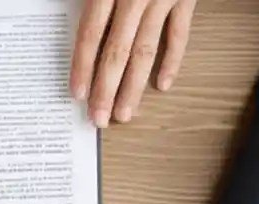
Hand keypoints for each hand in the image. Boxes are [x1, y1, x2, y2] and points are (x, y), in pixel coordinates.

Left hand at [72, 0, 196, 126]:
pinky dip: (172, 60)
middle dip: (107, 89)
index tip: (79, 95)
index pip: (91, 34)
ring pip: (146, 50)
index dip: (82, 66)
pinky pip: (179, 34)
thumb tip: (80, 31)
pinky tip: (163, 85)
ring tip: (125, 113)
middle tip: (100, 118)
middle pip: (117, 51)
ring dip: (134, 86)